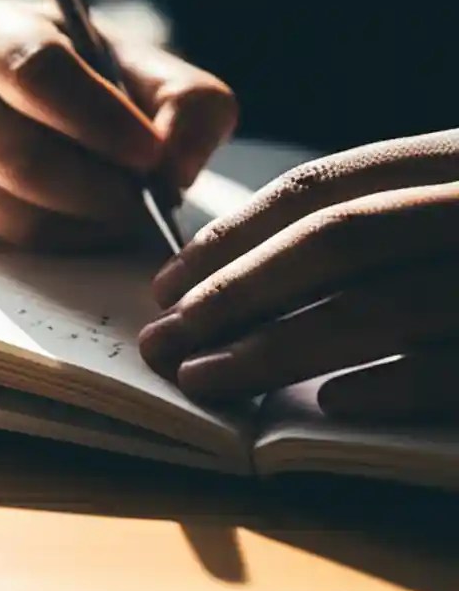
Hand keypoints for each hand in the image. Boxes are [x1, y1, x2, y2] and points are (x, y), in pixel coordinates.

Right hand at [0, 0, 236, 250]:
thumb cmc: (72, 67)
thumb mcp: (134, 59)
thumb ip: (183, 102)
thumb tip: (176, 172)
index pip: (38, 77)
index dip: (99, 122)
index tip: (149, 154)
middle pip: (21, 161)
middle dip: (99, 191)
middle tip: (145, 196)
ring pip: (15, 215)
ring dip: (85, 224)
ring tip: (120, 205)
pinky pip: (5, 242)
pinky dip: (61, 240)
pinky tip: (83, 216)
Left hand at [139, 129, 458, 422]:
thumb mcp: (446, 215)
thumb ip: (382, 228)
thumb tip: (239, 283)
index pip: (327, 186)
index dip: (234, 235)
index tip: (165, 286)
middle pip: (339, 241)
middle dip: (233, 293)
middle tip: (162, 342)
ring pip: (382, 306)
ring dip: (276, 347)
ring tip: (203, 380)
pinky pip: (455, 369)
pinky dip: (388, 387)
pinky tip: (325, 405)